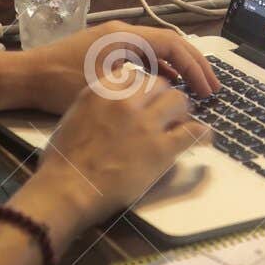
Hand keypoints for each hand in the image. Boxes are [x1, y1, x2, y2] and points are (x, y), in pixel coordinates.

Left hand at [12, 21, 218, 114]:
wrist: (25, 78)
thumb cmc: (60, 82)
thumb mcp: (105, 86)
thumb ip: (141, 86)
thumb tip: (173, 94)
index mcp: (125, 36)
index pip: (172, 44)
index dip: (195, 66)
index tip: (209, 88)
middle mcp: (122, 32)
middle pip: (169, 43)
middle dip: (193, 65)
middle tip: (212, 88)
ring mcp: (113, 40)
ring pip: (157, 49)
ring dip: (177, 68)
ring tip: (195, 89)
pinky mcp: (106, 51)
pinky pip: (142, 56)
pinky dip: (159, 70)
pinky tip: (167, 86)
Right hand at [33, 69, 212, 223]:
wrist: (67, 189)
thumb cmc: (61, 160)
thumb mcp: (74, 117)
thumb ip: (96, 105)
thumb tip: (109, 108)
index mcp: (103, 90)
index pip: (134, 75)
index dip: (142, 87)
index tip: (144, 97)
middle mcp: (127, 101)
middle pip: (160, 84)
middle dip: (164, 96)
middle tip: (166, 110)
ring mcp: (146, 124)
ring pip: (179, 100)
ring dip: (182, 110)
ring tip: (181, 121)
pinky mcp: (162, 149)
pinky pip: (192, 132)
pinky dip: (201, 133)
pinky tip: (204, 137)